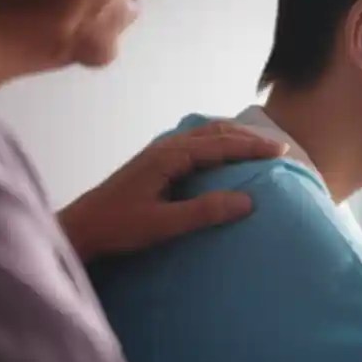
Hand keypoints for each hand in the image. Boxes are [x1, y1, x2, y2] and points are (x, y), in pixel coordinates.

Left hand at [58, 123, 286, 261]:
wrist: (80, 229)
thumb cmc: (118, 228)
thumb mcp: (163, 224)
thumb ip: (204, 211)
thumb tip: (248, 201)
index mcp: (169, 157)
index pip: (220, 144)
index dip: (252, 147)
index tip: (280, 151)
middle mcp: (164, 149)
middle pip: (214, 132)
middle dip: (247, 137)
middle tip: (277, 147)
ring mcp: (158, 154)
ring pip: (203, 136)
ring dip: (232, 138)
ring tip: (257, 147)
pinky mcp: (154, 165)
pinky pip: (194, 146)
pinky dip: (216, 145)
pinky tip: (223, 157)